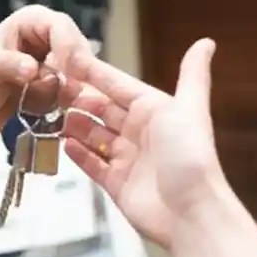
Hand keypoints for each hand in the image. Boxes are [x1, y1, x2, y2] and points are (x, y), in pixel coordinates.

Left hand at [0, 4, 91, 114]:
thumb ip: (6, 64)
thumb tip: (31, 69)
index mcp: (33, 20)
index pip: (59, 27)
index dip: (68, 47)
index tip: (69, 71)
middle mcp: (53, 37)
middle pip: (80, 51)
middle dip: (79, 74)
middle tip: (73, 95)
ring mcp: (63, 62)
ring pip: (83, 75)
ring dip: (76, 92)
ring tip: (66, 106)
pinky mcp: (66, 85)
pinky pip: (79, 93)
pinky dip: (74, 104)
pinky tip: (65, 113)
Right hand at [61, 38, 230, 248]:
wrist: (190, 213)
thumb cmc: (190, 157)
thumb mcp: (189, 108)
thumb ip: (192, 74)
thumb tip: (206, 42)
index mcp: (154, 111)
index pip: (116, 85)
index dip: (92, 73)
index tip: (66, 59)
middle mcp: (139, 132)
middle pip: (101, 109)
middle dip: (77, 99)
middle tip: (50, 89)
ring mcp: (127, 158)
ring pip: (92, 135)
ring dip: (73, 125)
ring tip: (50, 115)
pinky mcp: (116, 183)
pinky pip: (91, 164)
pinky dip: (76, 154)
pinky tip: (62, 142)